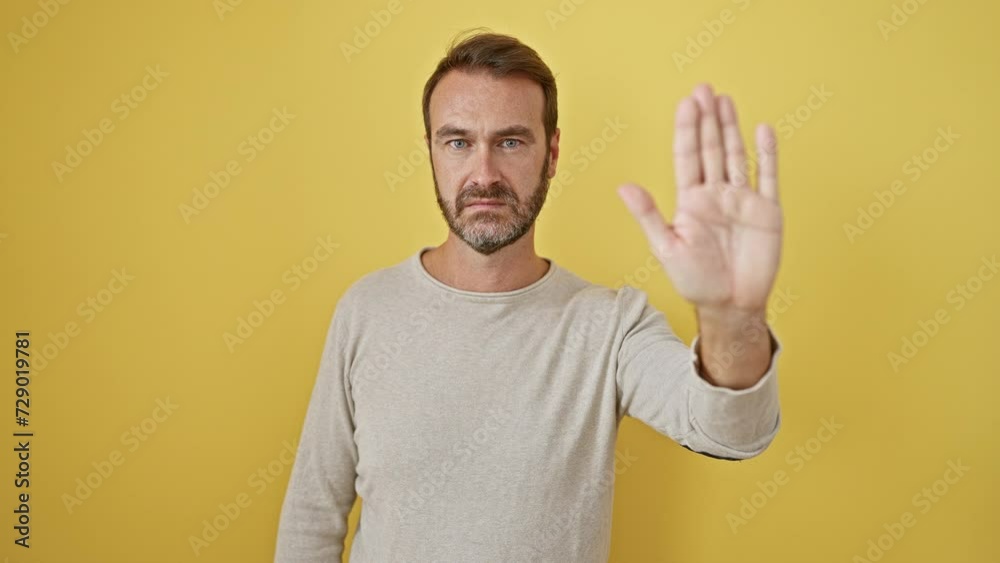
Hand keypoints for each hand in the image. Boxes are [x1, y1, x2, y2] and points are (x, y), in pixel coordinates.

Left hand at [617, 83, 781, 312]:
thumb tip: (623, 186)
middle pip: (710, 148)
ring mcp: (742, 200)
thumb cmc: (695, 280)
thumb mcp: (666, 247)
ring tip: (725, 100)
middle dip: (707, 119)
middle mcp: (716, 194)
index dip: (687, 129)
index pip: (687, 157)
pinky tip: (762, 130)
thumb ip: (647, 215)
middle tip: (703, 89)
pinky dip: (766, 154)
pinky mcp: (767, 211)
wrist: (730, 305)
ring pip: (735, 155)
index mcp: (690, 201)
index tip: (686, 103)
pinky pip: (767, 176)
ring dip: (731, 128)